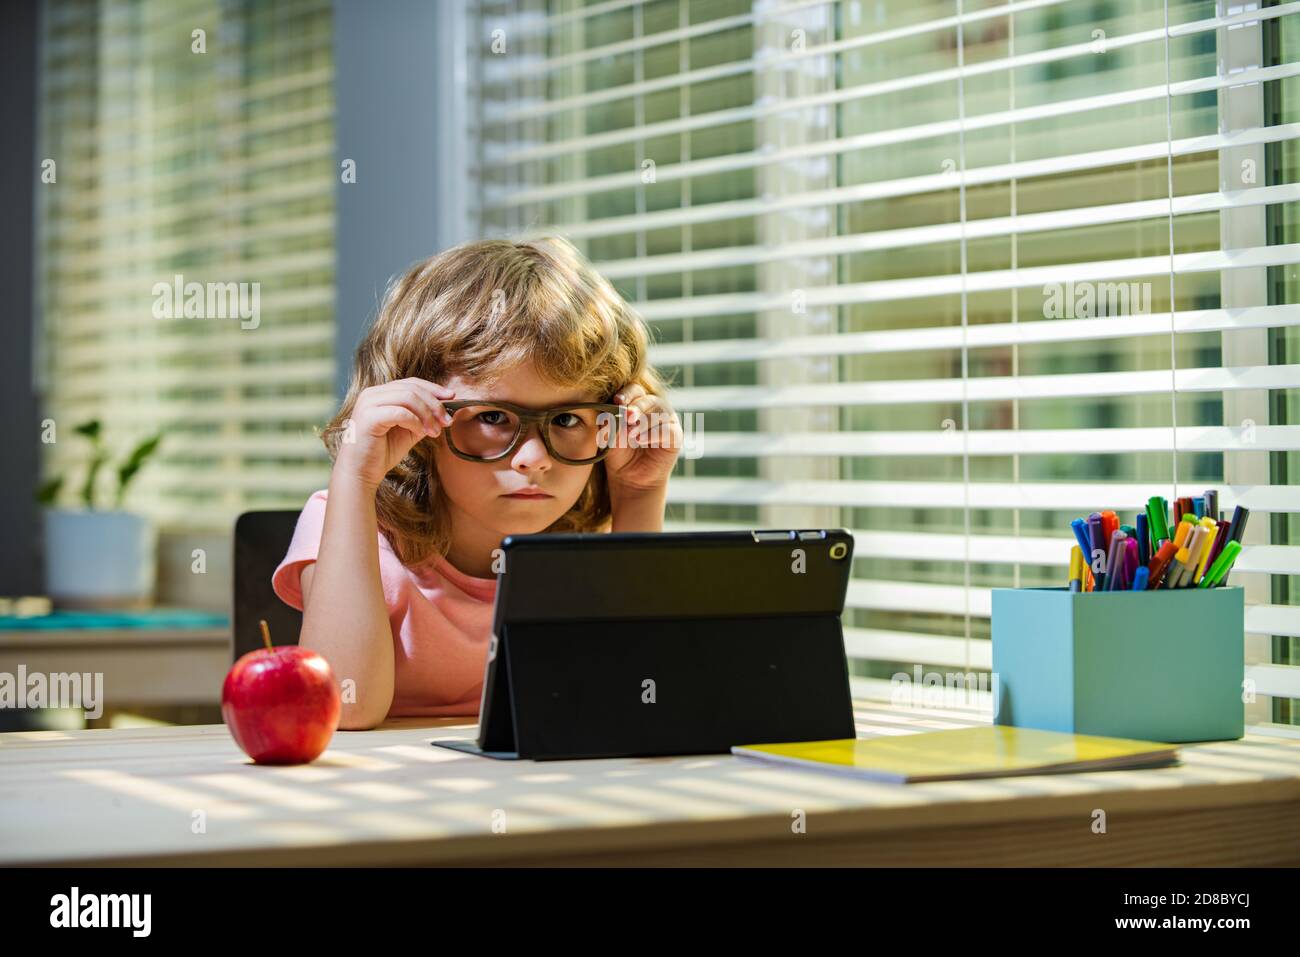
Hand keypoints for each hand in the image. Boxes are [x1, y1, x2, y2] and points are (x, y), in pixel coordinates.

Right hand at [333, 377, 455, 488]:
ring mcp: (368, 403)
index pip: (411, 383)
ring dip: (427, 414)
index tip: (452, 398)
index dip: (433, 388)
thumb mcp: (408, 431)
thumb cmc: (382, 452)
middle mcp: (372, 394)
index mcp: (380, 393)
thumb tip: (445, 411)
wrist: (361, 472)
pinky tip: (422, 433)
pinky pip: (400, 412)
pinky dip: (415, 422)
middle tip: (447, 421)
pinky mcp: (368, 417)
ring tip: (435, 431)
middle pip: (412, 388)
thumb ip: (423, 418)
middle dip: (435, 404)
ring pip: (408, 397)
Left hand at [602, 383, 681, 495]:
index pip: (635, 390)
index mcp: (639, 404)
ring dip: (644, 422)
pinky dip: (653, 434)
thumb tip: (612, 412)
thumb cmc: (620, 453)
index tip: (616, 401)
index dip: (627, 394)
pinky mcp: (675, 437)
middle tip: (627, 416)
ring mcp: (668, 421)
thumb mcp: (610, 435)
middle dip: (636, 407)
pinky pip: (667, 430)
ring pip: (660, 412)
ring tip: (631, 433)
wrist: (630, 478)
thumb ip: (610, 422)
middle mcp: (655, 409)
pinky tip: (640, 440)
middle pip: (649, 399)